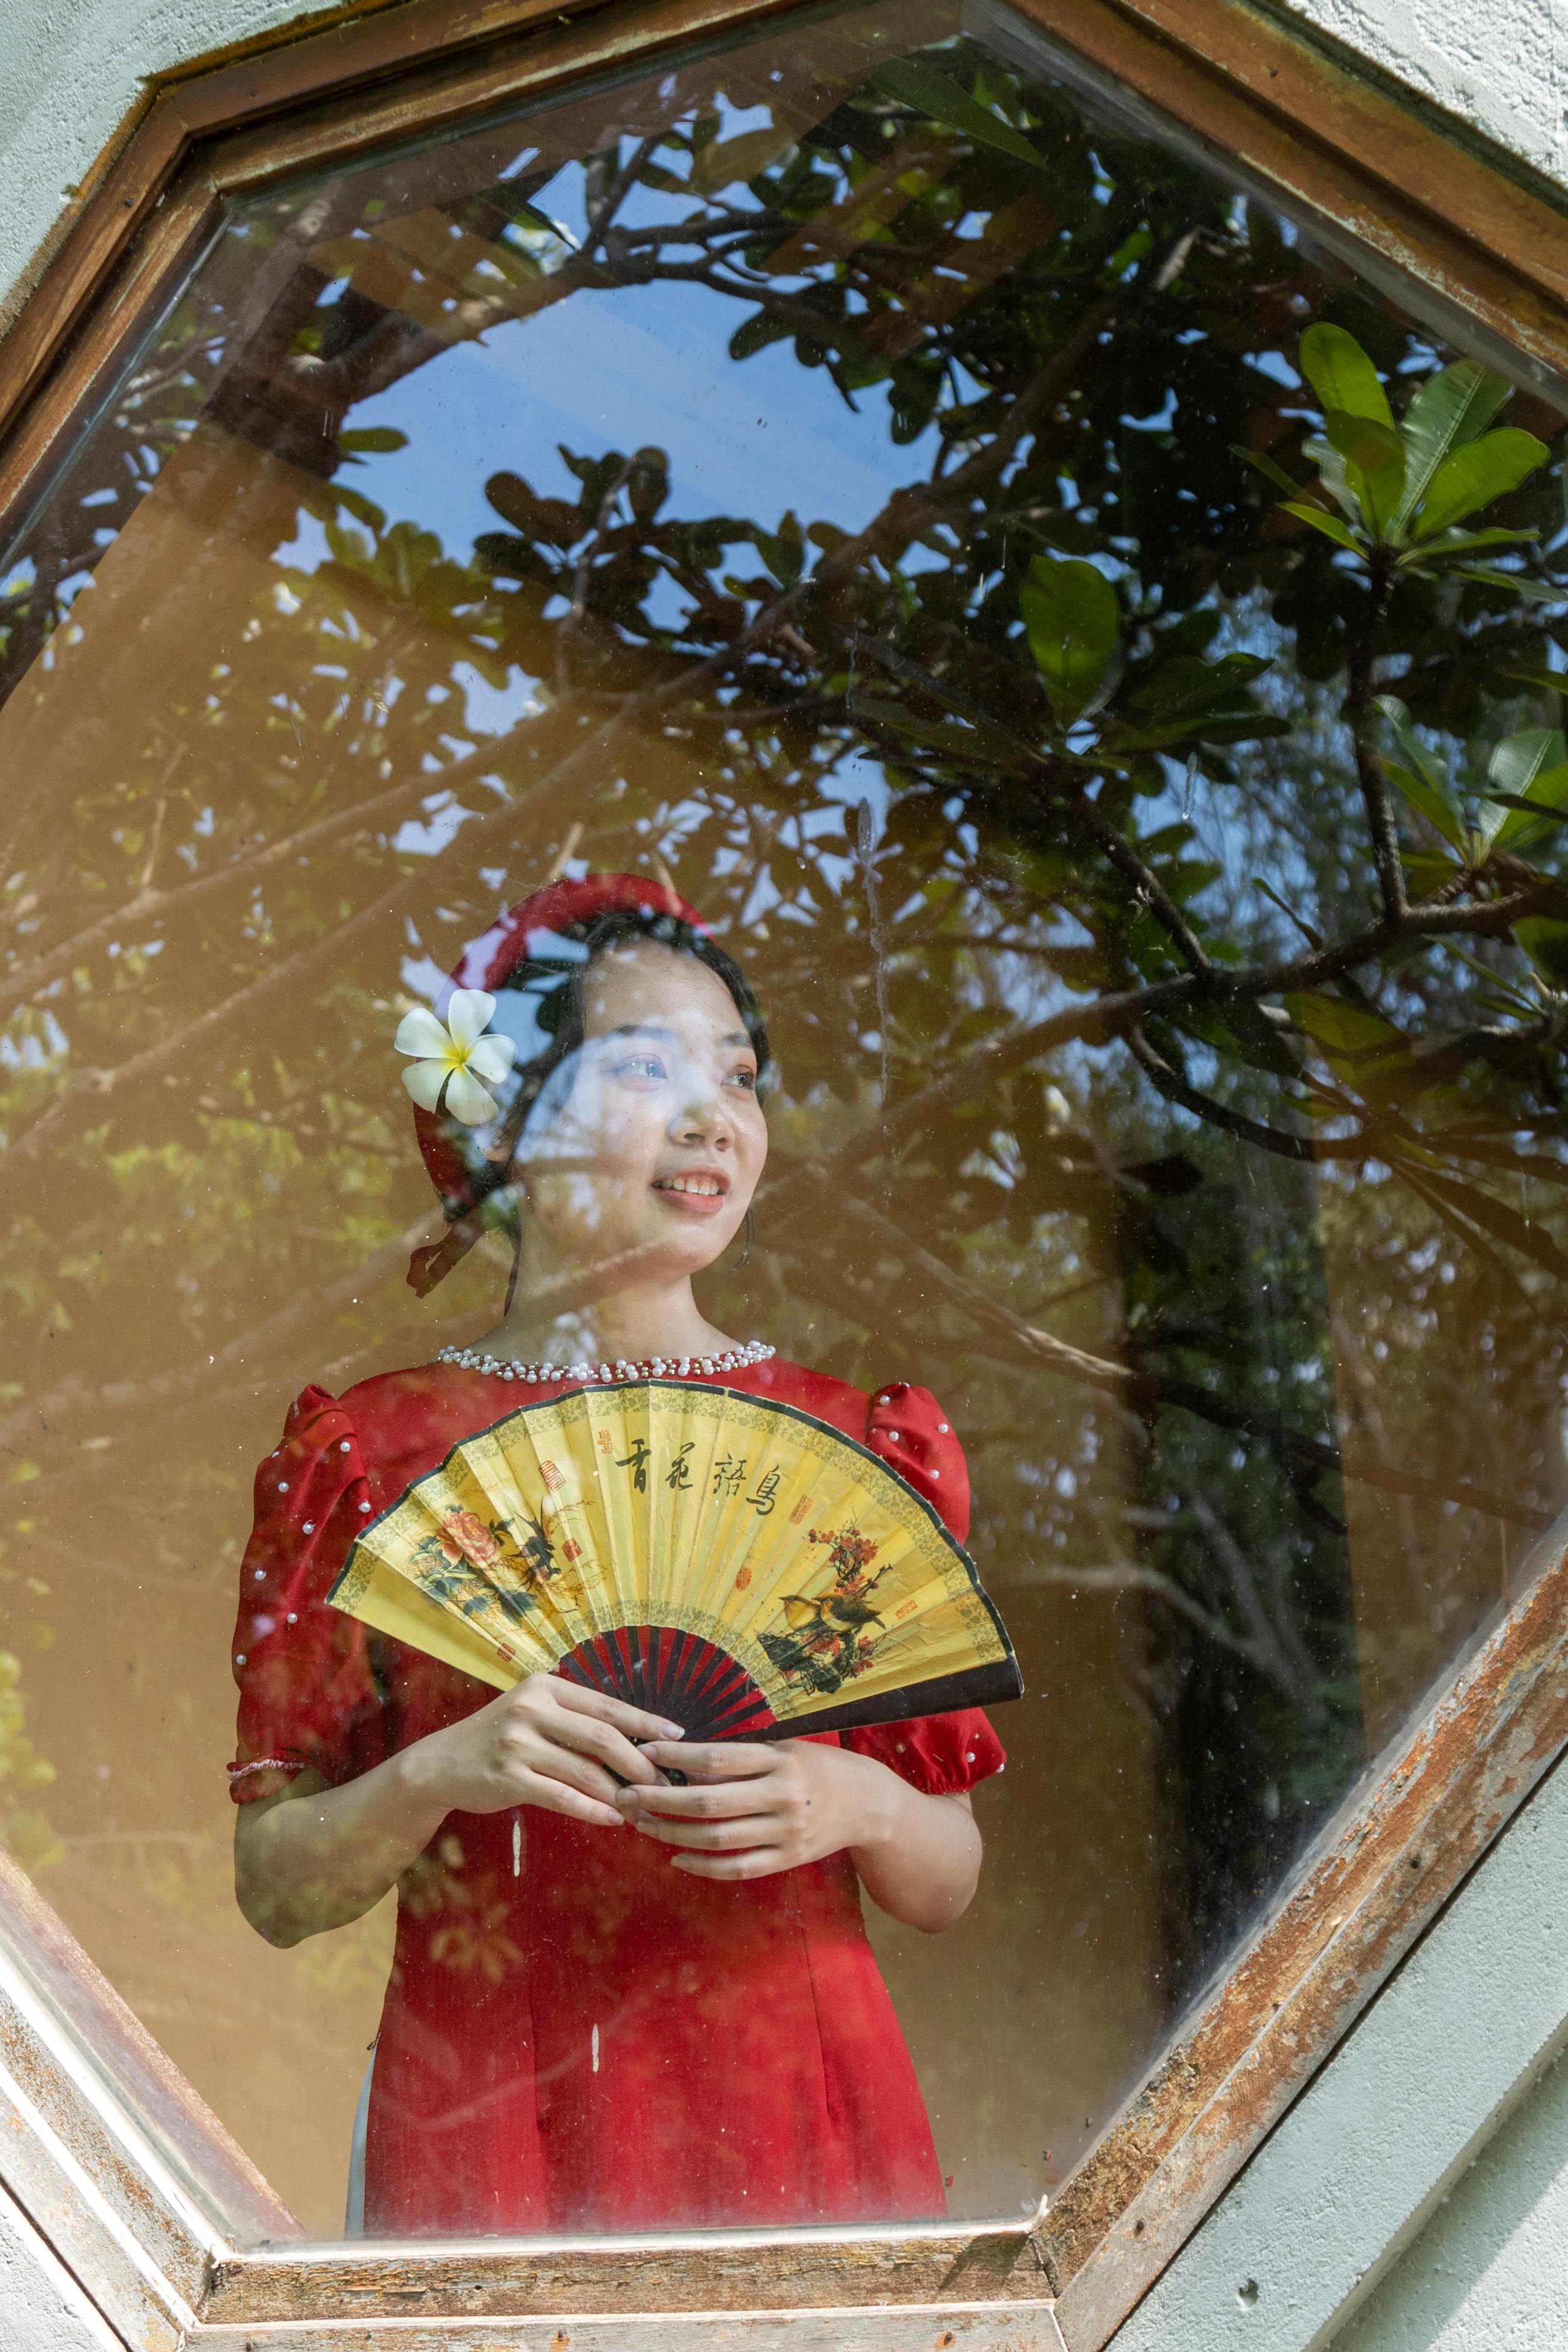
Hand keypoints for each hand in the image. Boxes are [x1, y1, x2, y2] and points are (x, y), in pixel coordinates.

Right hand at [401, 1673, 682, 1829]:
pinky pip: (561, 1797)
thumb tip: (637, 1739)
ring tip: (644, 1807)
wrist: (441, 1763)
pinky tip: (613, 1819)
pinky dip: (592, 1810)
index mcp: (544, 1687)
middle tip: (666, 1783)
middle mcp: (531, 1709)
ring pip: (584, 1771)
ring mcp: (517, 1744)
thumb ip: (575, 1720)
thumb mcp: (534, 1713)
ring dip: (620, 1793)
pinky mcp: (507, 1777)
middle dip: (639, 1763)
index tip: (677, 1737)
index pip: (606, 1705)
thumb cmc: (501, 1738)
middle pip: (601, 1738)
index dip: (645, 1722)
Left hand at [614, 1737, 895, 1879]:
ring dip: (672, 1833)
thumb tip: (682, 1762)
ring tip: (641, 1823)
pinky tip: (676, 1858)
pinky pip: (737, 1869)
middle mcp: (782, 1796)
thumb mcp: (784, 1750)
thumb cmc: (816, 1767)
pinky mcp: (787, 1860)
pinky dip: (703, 1866)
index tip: (644, 1751)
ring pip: (716, 1839)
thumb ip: (741, 1758)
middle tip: (626, 1795)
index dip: (676, 1755)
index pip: (717, 1757)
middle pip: (709, 1802)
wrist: (868, 1804)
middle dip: (660, 1800)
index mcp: (779, 1760)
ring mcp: (785, 1832)